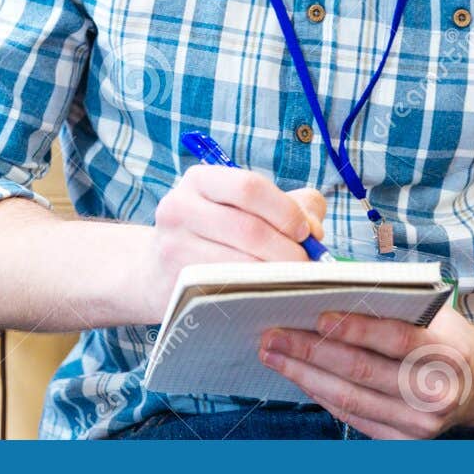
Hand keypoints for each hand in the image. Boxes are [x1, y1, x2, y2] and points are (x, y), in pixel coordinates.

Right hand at [140, 167, 325, 318]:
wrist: (159, 269)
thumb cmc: (219, 233)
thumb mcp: (248, 207)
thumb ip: (292, 206)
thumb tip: (315, 231)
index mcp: (200, 179)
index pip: (249, 186)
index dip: (285, 210)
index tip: (305, 231)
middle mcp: (179, 207)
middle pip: (247, 228)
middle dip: (287, 250)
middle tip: (307, 265)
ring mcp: (173, 245)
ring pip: (238, 263)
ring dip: (275, 275)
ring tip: (294, 281)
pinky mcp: (174, 281)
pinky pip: (225, 288)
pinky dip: (254, 292)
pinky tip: (269, 293)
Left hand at [259, 305, 473, 438]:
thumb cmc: (447, 338)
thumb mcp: (434, 311)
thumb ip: (393, 299)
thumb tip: (334, 280)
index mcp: (448, 353)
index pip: (396, 339)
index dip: (356, 328)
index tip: (317, 316)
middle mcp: (436, 393)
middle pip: (363, 371)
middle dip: (311, 351)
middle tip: (273, 334)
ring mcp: (419, 424)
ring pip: (349, 398)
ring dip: (304, 374)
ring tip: (274, 353)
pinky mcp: (402, 441)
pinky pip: (351, 417)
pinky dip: (320, 394)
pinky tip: (298, 375)